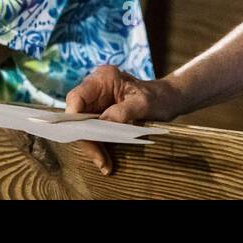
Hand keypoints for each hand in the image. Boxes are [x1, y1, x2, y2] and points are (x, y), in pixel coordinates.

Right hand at [65, 64, 181, 174]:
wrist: (169, 100)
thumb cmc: (159, 97)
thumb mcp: (145, 103)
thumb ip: (124, 111)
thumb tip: (104, 122)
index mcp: (103, 78)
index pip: (77, 97)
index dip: (74, 117)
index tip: (81, 135)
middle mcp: (96, 89)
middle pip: (77, 115)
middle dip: (85, 138)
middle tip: (99, 159)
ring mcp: (97, 102)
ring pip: (83, 126)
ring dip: (92, 146)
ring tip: (104, 164)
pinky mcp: (101, 114)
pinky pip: (92, 132)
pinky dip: (98, 145)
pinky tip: (105, 160)